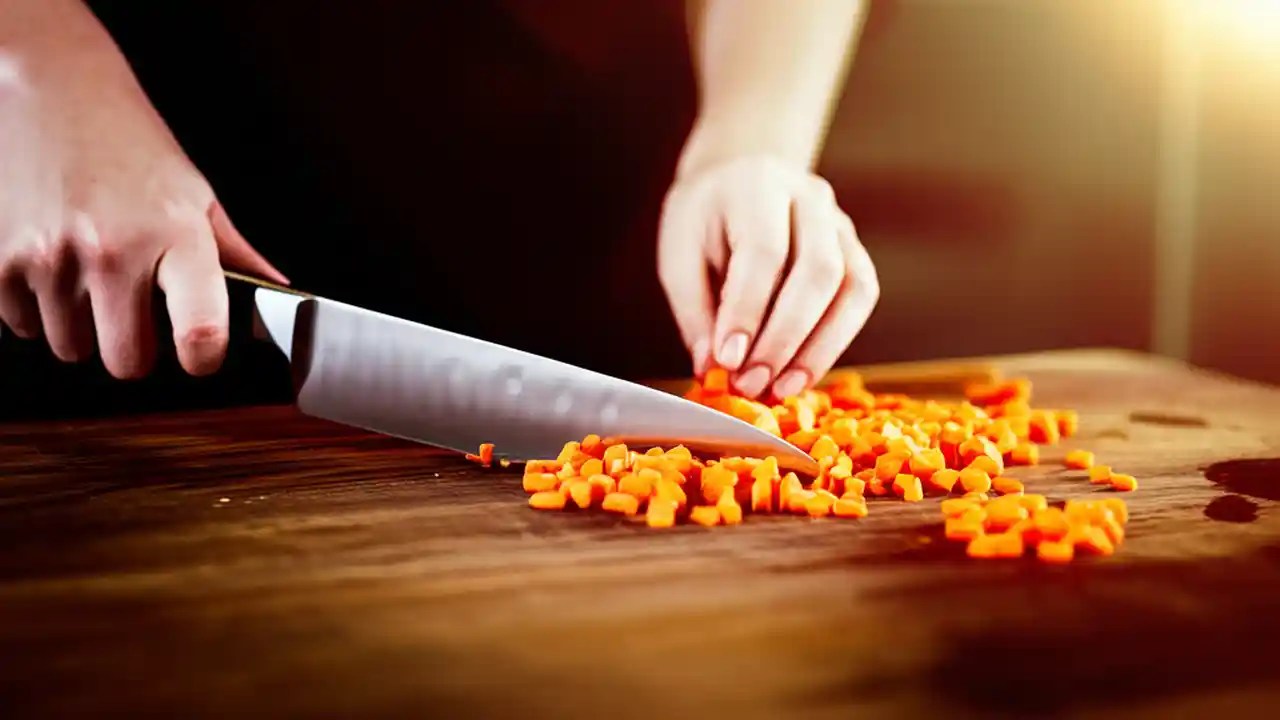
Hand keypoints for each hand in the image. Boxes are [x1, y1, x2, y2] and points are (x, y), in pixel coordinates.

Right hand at [0, 48, 285, 378]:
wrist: (52, 88)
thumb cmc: (128, 141)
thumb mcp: (195, 194)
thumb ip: (235, 254)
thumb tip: (277, 294)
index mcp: (175, 235)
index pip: (201, 331)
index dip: (204, 359)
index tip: (201, 358)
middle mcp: (112, 252)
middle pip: (127, 361)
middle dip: (135, 348)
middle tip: (136, 311)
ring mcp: (51, 259)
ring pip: (72, 349)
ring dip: (83, 327)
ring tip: (92, 276)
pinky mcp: (0, 262)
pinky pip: (23, 328)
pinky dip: (38, 310)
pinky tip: (55, 268)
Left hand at [658, 155, 877, 398]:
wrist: (736, 179)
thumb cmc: (703, 220)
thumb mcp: (679, 256)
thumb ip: (696, 311)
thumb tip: (714, 368)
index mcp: (758, 186)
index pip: (764, 252)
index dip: (748, 311)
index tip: (728, 360)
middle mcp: (810, 198)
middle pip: (818, 270)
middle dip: (785, 337)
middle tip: (752, 383)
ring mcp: (840, 223)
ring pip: (852, 288)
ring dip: (819, 348)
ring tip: (782, 389)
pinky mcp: (854, 251)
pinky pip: (860, 300)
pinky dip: (833, 343)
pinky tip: (801, 373)